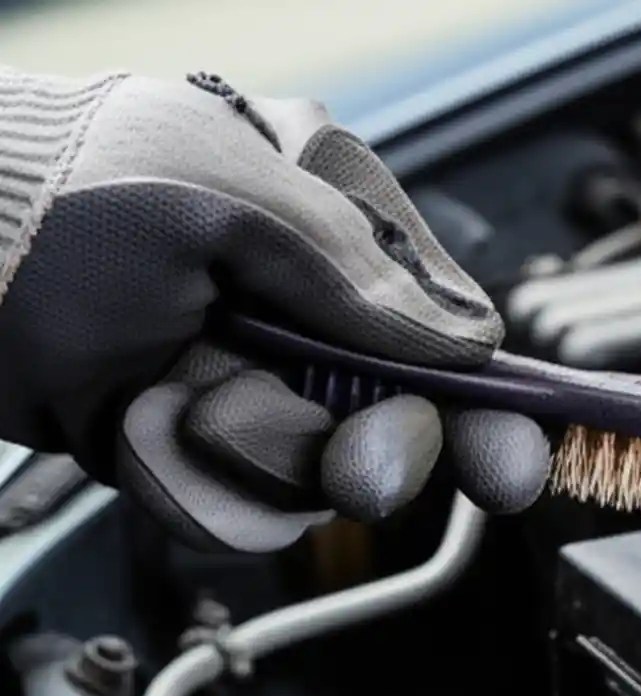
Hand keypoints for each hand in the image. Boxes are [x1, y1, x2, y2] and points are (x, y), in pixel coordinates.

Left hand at [0, 70, 547, 550]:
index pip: (448, 330)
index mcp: (333, 231)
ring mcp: (250, 389)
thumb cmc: (61, 183)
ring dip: (250, 449)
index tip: (523, 456)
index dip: (494, 399)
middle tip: (357, 459)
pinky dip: (185, 481)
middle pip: (400, 423)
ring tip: (174, 388)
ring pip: (314, 477)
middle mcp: (303, 318)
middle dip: (378, 447)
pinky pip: (233, 511)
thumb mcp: (222, 192)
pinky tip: (141, 418)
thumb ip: (356, 268)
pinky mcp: (192, 451)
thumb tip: (466, 342)